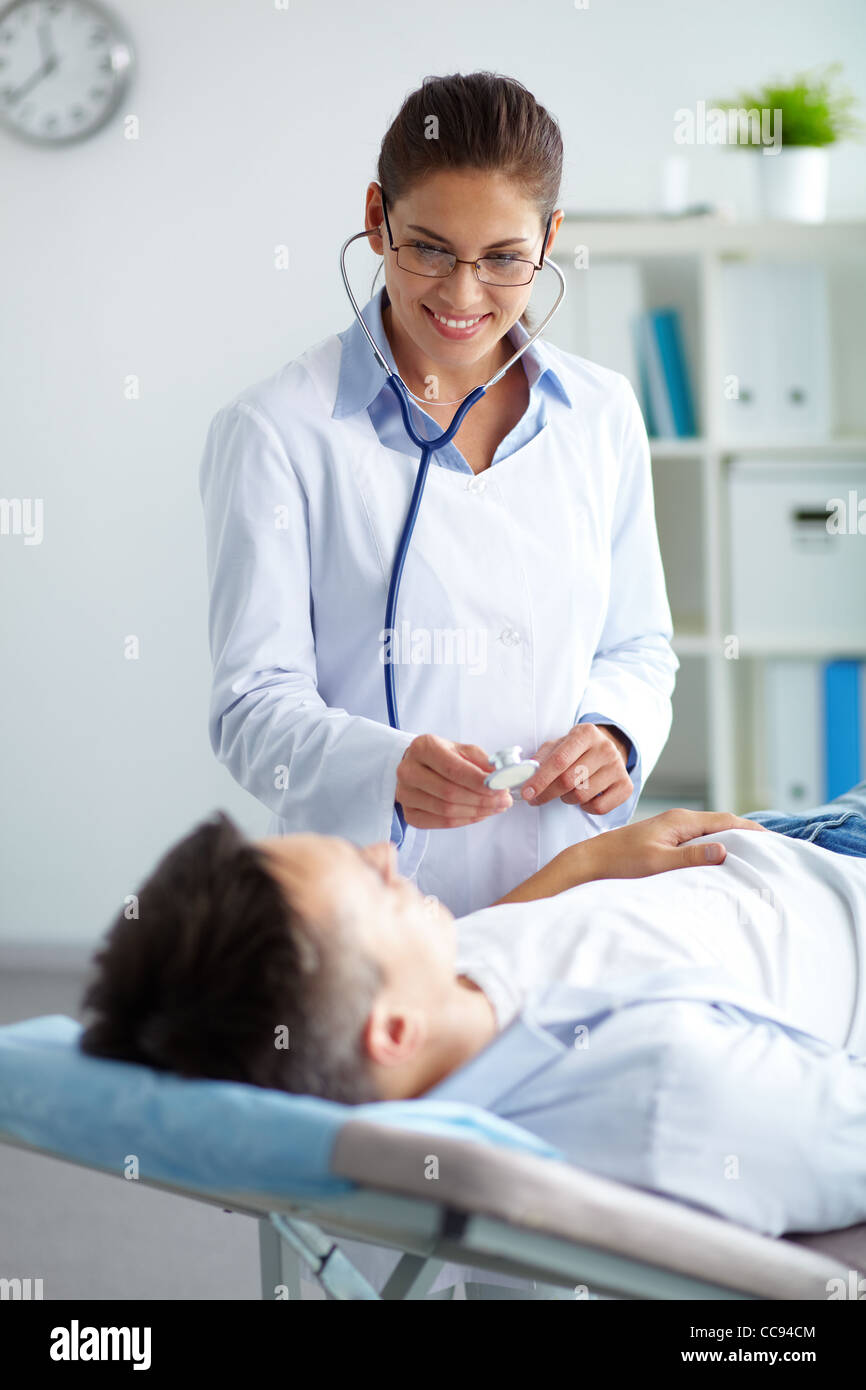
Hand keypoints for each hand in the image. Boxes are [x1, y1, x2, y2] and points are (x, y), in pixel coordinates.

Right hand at [396, 734, 511, 829]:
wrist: (421, 767)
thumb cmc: (445, 757)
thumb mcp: (464, 751)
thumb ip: (483, 762)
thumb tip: (502, 778)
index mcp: (423, 747)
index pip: (454, 769)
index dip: (479, 782)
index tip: (501, 787)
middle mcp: (408, 770)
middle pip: (450, 793)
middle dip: (482, 800)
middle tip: (504, 800)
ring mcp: (405, 793)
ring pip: (446, 811)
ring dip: (477, 812)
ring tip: (496, 807)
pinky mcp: (409, 813)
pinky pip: (441, 823)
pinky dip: (465, 820)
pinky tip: (479, 814)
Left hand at [522, 724, 632, 814]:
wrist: (607, 750)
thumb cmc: (576, 750)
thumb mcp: (558, 746)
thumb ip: (540, 758)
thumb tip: (522, 775)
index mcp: (585, 733)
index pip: (559, 760)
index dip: (540, 779)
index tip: (526, 793)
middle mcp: (605, 748)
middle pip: (569, 780)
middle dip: (547, 793)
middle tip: (536, 798)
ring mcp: (618, 767)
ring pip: (582, 795)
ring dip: (566, 798)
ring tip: (565, 792)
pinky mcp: (626, 786)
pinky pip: (598, 807)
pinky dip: (584, 807)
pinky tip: (583, 797)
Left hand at [579, 808, 769, 881]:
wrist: (591, 862)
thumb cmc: (621, 863)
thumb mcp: (659, 862)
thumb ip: (691, 856)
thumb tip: (725, 850)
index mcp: (681, 820)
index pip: (726, 820)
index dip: (751, 829)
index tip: (773, 839)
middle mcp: (678, 819)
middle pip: (721, 823)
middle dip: (745, 834)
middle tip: (770, 848)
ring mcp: (671, 828)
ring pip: (709, 831)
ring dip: (729, 840)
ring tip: (751, 854)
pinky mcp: (664, 838)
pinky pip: (697, 838)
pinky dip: (713, 845)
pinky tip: (719, 858)